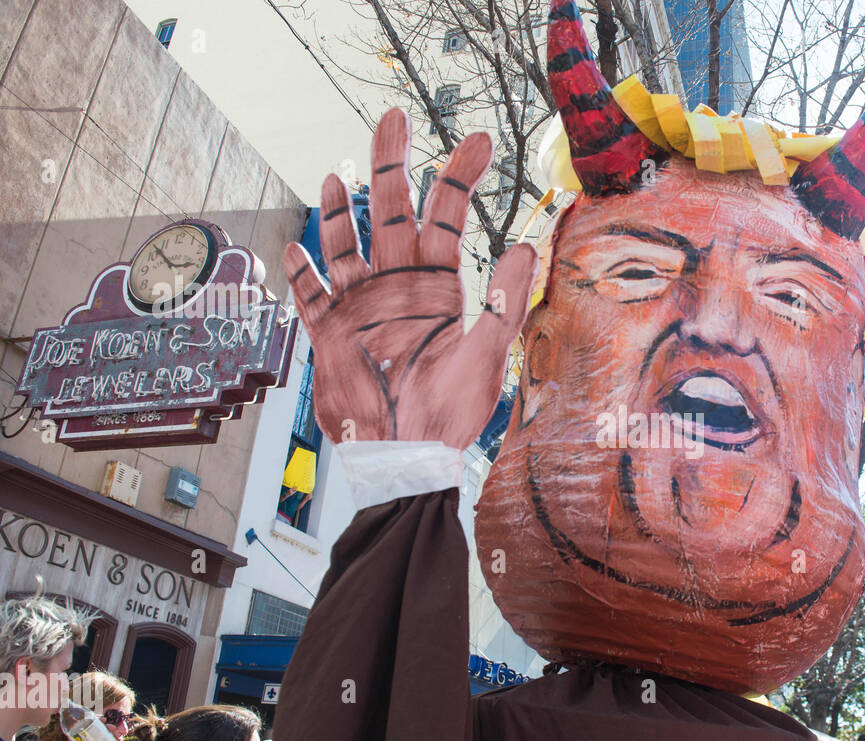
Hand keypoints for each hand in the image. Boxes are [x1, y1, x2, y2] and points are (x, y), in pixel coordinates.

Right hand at [283, 108, 538, 445]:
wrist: (404, 457)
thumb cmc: (449, 414)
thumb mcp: (486, 356)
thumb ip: (503, 304)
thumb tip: (527, 247)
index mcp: (437, 286)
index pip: (446, 217)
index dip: (460, 177)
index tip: (481, 139)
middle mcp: (397, 287)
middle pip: (391, 213)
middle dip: (393, 165)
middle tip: (395, 116)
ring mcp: (359, 307)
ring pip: (346, 245)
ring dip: (341, 212)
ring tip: (338, 173)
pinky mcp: (328, 334)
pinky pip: (310, 295)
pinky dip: (302, 272)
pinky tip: (295, 247)